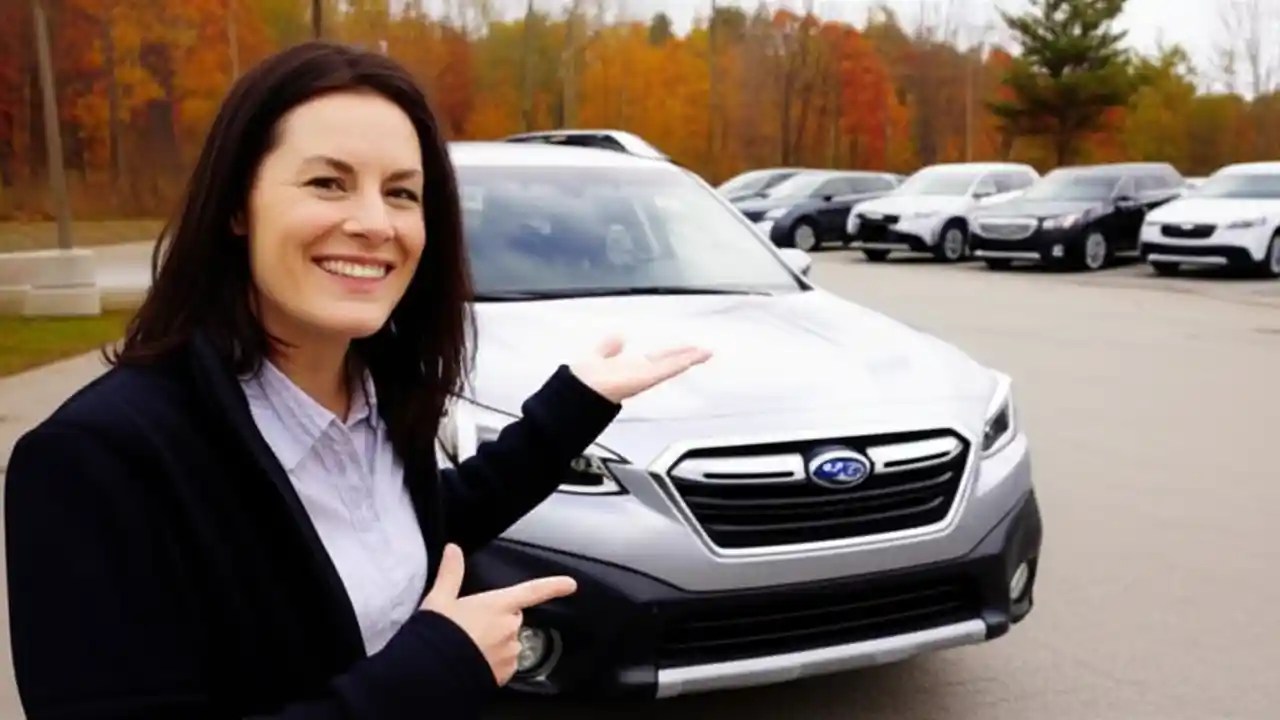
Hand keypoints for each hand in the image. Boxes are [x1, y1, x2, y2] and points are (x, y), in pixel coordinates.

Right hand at [420, 544, 576, 685]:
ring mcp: (509, 652)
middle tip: (472, 625)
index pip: (532, 591)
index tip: (570, 584)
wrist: (431, 674)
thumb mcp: (439, 600)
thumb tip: (453, 549)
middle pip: (513, 618)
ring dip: (496, 643)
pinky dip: (494, 663)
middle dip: (500, 619)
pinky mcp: (505, 675)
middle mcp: (509, 628)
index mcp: (498, 605)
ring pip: (510, 642)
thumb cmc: (437, 634)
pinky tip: (474, 662)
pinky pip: (505, 664)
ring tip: (470, 646)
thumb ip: (450, 573)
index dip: (553, 586)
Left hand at [569, 335, 711, 403]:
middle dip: (684, 356)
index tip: (686, 348)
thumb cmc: (580, 385)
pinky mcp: (640, 380)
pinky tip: (690, 358)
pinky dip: (677, 364)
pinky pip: (663, 370)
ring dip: (687, 358)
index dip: (671, 353)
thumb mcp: (596, 357)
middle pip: (665, 362)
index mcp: (627, 369)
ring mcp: (639, 378)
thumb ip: (608, 348)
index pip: (654, 359)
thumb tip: (619, 337)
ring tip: (704, 352)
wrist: (571, 398)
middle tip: (704, 351)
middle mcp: (636, 374)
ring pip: (668, 366)